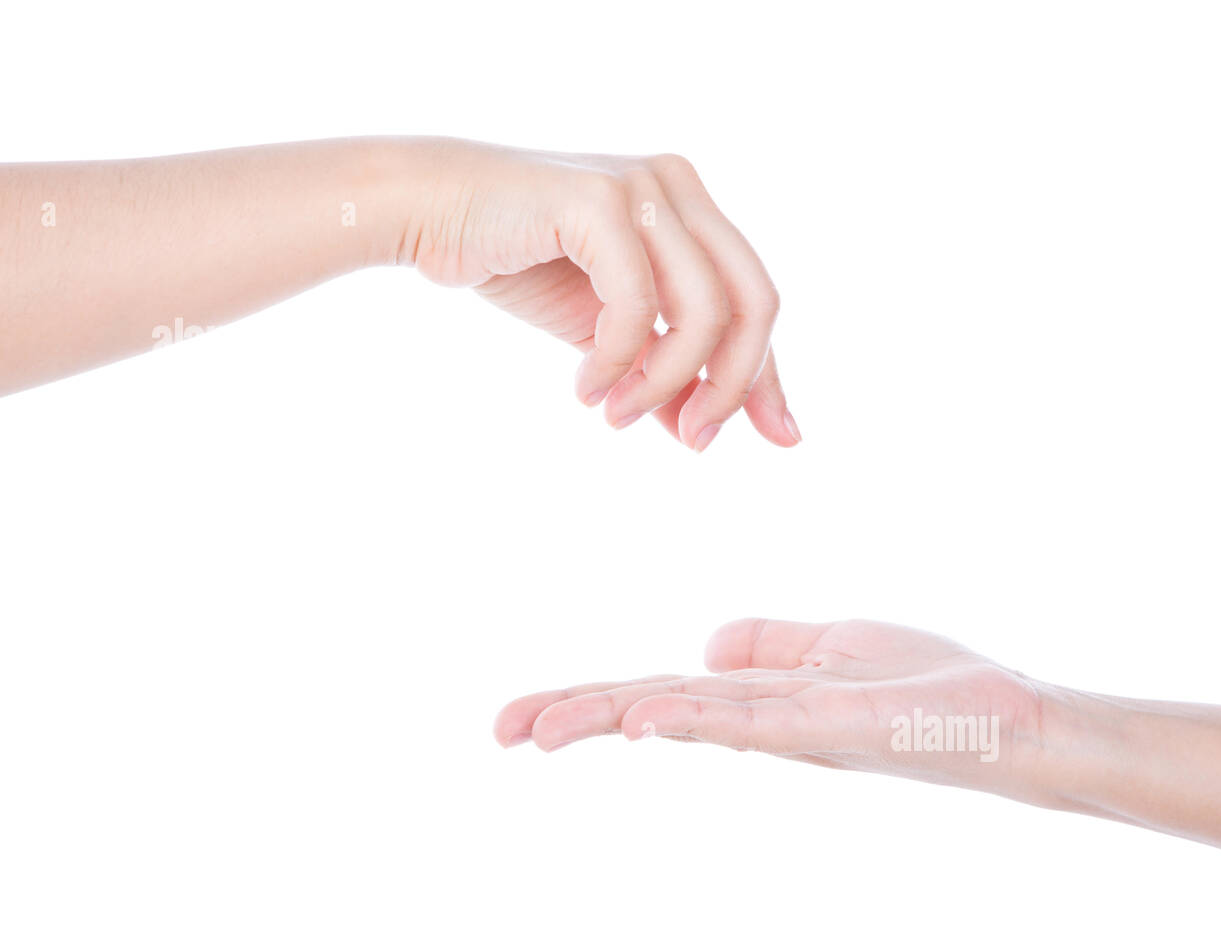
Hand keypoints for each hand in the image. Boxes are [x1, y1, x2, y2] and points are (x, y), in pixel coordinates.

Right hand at [402, 140, 798, 450]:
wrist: (428, 212)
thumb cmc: (515, 261)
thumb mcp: (602, 331)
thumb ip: (654, 368)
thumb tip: (697, 430)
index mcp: (690, 210)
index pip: (754, 300)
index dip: (770, 375)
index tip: (782, 437)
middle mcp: (678, 187)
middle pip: (754, 302)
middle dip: (732, 385)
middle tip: (695, 441)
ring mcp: (642, 186)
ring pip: (704, 311)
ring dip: (666, 383)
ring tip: (618, 415)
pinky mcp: (599, 199)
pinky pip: (636, 305)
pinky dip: (617, 360)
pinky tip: (585, 389)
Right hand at [494, 617, 1053, 799]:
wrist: (1007, 722)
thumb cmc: (926, 686)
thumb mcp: (833, 646)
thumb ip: (767, 644)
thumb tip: (702, 649)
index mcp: (755, 697)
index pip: (656, 690)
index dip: (591, 698)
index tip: (524, 716)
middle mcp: (760, 719)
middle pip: (651, 706)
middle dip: (575, 716)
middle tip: (501, 728)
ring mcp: (790, 727)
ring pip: (682, 716)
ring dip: (608, 718)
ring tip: (538, 728)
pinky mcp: (829, 728)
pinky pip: (750, 721)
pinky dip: (690, 718)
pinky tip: (641, 719)